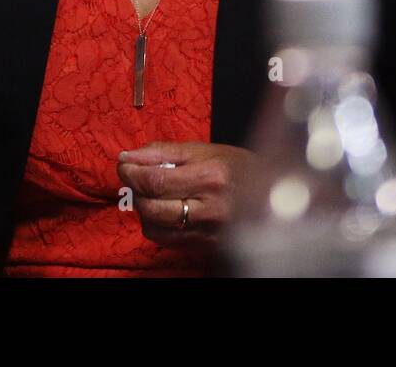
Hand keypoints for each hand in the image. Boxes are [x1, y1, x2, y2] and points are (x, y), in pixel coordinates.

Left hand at [117, 141, 256, 247]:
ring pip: (153, 227)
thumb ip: (164, 152)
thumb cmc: (237, 168)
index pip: (156, 180)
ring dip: (142, 209)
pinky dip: (154, 225)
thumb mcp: (205, 150)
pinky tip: (162, 210)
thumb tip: (128, 155)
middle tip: (133, 176)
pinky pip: (164, 240)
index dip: (131, 173)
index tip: (124, 164)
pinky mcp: (204, 246)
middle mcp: (209, 208)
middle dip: (133, 190)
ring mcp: (207, 231)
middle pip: (151, 206)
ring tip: (150, 193)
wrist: (271, 195)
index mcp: (211, 177)